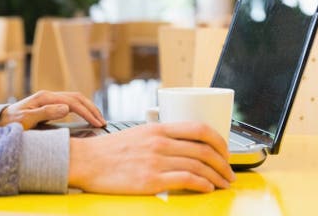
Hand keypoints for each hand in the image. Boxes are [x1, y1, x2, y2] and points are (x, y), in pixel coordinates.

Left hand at [0, 90, 105, 129]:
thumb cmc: (10, 122)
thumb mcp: (26, 119)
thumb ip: (45, 113)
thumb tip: (67, 108)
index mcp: (45, 97)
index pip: (73, 102)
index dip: (87, 113)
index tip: (97, 123)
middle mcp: (49, 95)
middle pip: (77, 97)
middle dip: (92, 109)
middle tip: (103, 122)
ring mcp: (49, 98)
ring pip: (75, 98)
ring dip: (88, 108)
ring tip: (99, 119)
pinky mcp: (49, 103)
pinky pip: (71, 103)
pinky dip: (82, 108)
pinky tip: (86, 116)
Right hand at [68, 122, 234, 193]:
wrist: (87, 161)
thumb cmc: (110, 150)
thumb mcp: (139, 134)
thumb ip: (161, 136)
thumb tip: (183, 143)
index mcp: (159, 128)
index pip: (200, 128)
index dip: (220, 141)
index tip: (226, 152)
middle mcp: (160, 142)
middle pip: (205, 149)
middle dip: (224, 163)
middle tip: (230, 173)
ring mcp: (156, 161)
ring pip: (199, 166)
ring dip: (217, 177)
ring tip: (222, 184)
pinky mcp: (151, 180)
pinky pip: (186, 180)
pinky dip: (203, 184)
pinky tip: (207, 188)